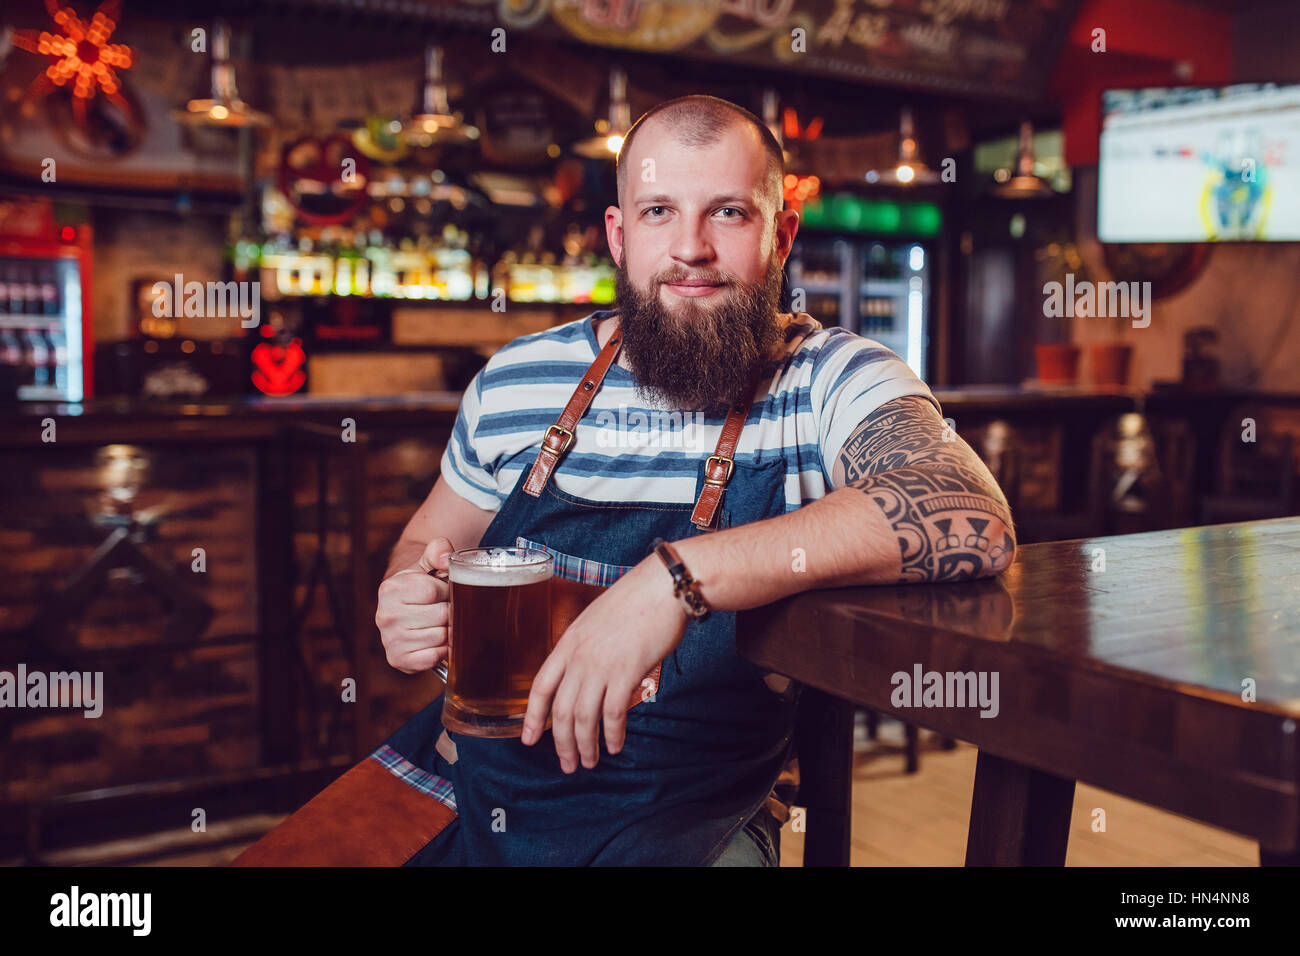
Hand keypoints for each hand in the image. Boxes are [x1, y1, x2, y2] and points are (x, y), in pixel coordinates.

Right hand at [375, 537, 454, 673]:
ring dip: (448, 631)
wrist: (404, 611)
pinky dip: (441, 651)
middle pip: (441, 615)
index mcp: (390, 589)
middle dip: (451, 611)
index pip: (433, 591)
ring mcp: (390, 640)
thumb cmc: (421, 586)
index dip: (447, 591)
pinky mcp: (398, 660)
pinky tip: (435, 641)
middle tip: (444, 608)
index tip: (444, 591)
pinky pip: (433, 657)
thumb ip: (438, 551)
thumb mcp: (427, 564)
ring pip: (440, 637)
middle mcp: (385, 615)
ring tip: (439, 623)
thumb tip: (447, 557)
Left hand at [520, 556, 687, 771]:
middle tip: (568, 764)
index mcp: (568, 643)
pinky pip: (613, 714)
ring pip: (584, 718)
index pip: (541, 687)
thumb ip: (585, 647)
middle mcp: (579, 657)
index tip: (529, 740)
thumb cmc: (635, 602)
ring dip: (586, 745)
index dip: (532, 717)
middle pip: (561, 711)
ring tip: (590, 761)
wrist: (662, 587)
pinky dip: (613, 735)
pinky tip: (616, 745)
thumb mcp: (596, 620)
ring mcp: (601, 665)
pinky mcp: (626, 672)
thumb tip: (585, 673)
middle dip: (562, 743)